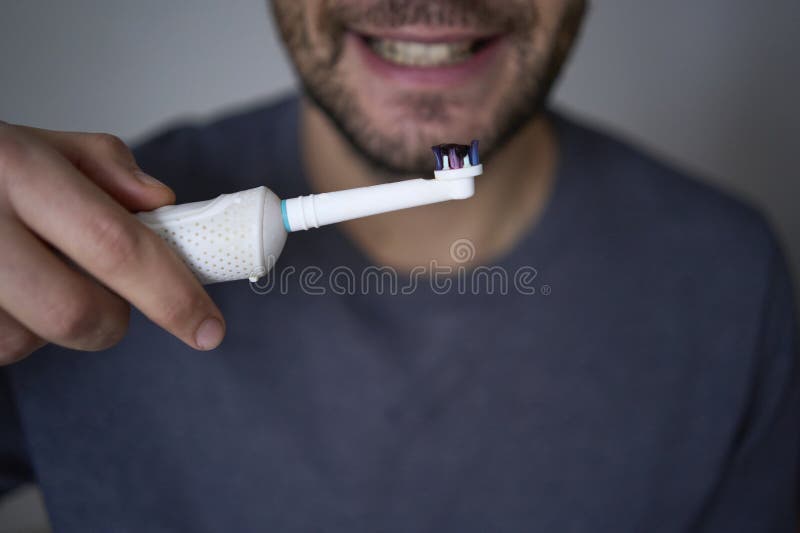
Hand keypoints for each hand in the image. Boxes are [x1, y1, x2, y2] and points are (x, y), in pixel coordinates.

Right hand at [0, 122, 224, 364]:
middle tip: (108, 300)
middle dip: (111, 321)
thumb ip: (105, 167)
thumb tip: (161, 202)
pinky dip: (8, 330)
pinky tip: (0, 292)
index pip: (115, 244)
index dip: (172, 294)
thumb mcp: (34, 143)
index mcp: (15, 169)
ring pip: (23, 342)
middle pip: (75, 314)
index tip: (209, 329)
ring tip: (27, 277)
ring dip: (46, 325)